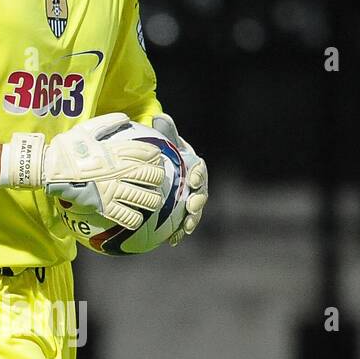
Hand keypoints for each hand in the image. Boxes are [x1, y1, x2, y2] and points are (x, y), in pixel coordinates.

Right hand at [0, 112, 164, 231]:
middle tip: (157, 181)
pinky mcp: (105, 206)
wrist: (50, 168)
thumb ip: (107, 123)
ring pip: (144, 198)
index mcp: (116, 152)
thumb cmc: (67, 148)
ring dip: (153, 200)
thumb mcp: (86, 129)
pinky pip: (126, 216)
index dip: (156, 157)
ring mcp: (113, 189)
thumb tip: (125, 118)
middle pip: (150, 176)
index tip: (157, 159)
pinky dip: (134, 219)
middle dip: (158, 178)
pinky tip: (137, 218)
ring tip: (154, 201)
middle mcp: (119, 171)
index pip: (146, 153)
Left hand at [151, 113, 207, 242]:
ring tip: (184, 230)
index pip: (200, 169)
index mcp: (194, 166)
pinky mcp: (179, 213)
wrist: (159, 167)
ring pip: (193, 212)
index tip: (192, 178)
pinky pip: (180, 224)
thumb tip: (160, 117)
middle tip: (192, 207)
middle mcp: (195, 184)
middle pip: (201, 194)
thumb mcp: (164, 140)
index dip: (198, 174)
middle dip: (198, 202)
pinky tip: (170, 241)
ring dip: (191, 221)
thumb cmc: (163, 152)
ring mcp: (188, 199)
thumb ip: (165, 131)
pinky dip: (177, 232)